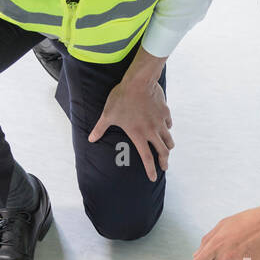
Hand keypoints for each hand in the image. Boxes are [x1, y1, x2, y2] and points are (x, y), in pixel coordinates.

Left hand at [90, 51, 171, 181]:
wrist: (138, 81)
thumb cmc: (121, 98)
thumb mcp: (107, 114)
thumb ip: (100, 128)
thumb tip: (90, 139)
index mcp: (139, 135)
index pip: (147, 158)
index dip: (150, 170)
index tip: (153, 178)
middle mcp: (152, 131)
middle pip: (163, 151)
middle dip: (164, 161)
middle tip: (164, 167)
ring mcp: (160, 121)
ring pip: (169, 139)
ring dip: (168, 146)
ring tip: (167, 149)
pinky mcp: (165, 112)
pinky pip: (169, 123)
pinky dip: (167, 128)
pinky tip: (165, 127)